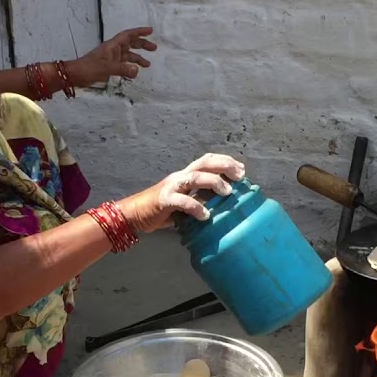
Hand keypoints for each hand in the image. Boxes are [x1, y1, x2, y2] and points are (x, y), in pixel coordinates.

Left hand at [69, 27, 156, 86]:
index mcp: (112, 46)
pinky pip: (123, 65)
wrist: (75, 75)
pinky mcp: (109, 67)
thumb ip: (122, 69)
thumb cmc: (89, 68)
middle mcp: (113, 50)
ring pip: (127, 56)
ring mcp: (111, 59)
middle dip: (142, 45)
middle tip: (154, 48)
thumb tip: (137, 71)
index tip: (150, 31)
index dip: (139, 32)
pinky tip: (134, 72)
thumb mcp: (106, 68)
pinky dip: (129, 67)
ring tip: (148, 64)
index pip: (128, 35)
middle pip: (130, 44)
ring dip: (137, 58)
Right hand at [119, 154, 246, 231]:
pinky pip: (181, 201)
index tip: (242, 170)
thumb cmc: (161, 210)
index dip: (225, 161)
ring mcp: (171, 186)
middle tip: (240, 175)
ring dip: (213, 182)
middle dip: (224, 165)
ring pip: (194, 177)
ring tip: (227, 192)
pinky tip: (206, 215)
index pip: (207, 161)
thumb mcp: (185, 203)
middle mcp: (180, 177)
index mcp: (185, 176)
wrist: (134, 214)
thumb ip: (200, 201)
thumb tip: (222, 207)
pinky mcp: (163, 200)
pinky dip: (195, 207)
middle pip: (204, 163)